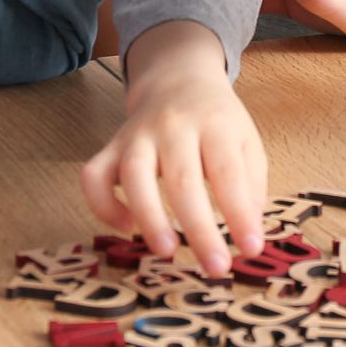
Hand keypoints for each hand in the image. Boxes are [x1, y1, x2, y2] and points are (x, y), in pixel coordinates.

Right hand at [82, 21, 267, 274]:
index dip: (240, 212)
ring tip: (166, 251)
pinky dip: (103, 205)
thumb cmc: (217, 121)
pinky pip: (94, 176)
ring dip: (149, 217)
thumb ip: (250, 185)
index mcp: (215, 124)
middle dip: (199, 229)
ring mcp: (137, 135)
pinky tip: (126, 227)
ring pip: (134, 175)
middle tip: (216, 268)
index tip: (251, 248)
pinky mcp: (111, 147)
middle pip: (182, 179)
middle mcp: (174, 126)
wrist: (177, 77)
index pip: (228, 172)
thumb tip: (248, 235)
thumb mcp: (247, 141)